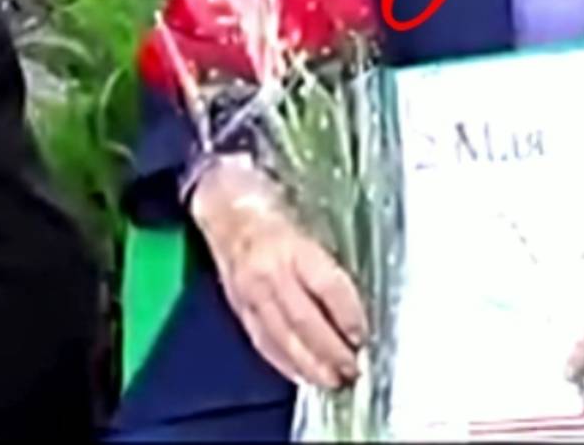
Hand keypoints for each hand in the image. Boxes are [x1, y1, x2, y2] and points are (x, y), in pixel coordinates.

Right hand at [189, 155, 365, 388]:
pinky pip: (262, 340)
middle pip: (305, 321)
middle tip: (353, 370)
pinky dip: (283, 361)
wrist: (220, 203)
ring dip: (310, 365)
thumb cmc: (269, 205)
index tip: (363, 334)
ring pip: (282, 338)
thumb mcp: (305, 217)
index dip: (347, 314)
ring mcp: (250, 293)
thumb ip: (326, 255)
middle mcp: (269, 272)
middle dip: (331, 351)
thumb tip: (357, 294)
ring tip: (332, 381)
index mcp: (291, 245)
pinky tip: (300, 374)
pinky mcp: (238, 306)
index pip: (326, 286)